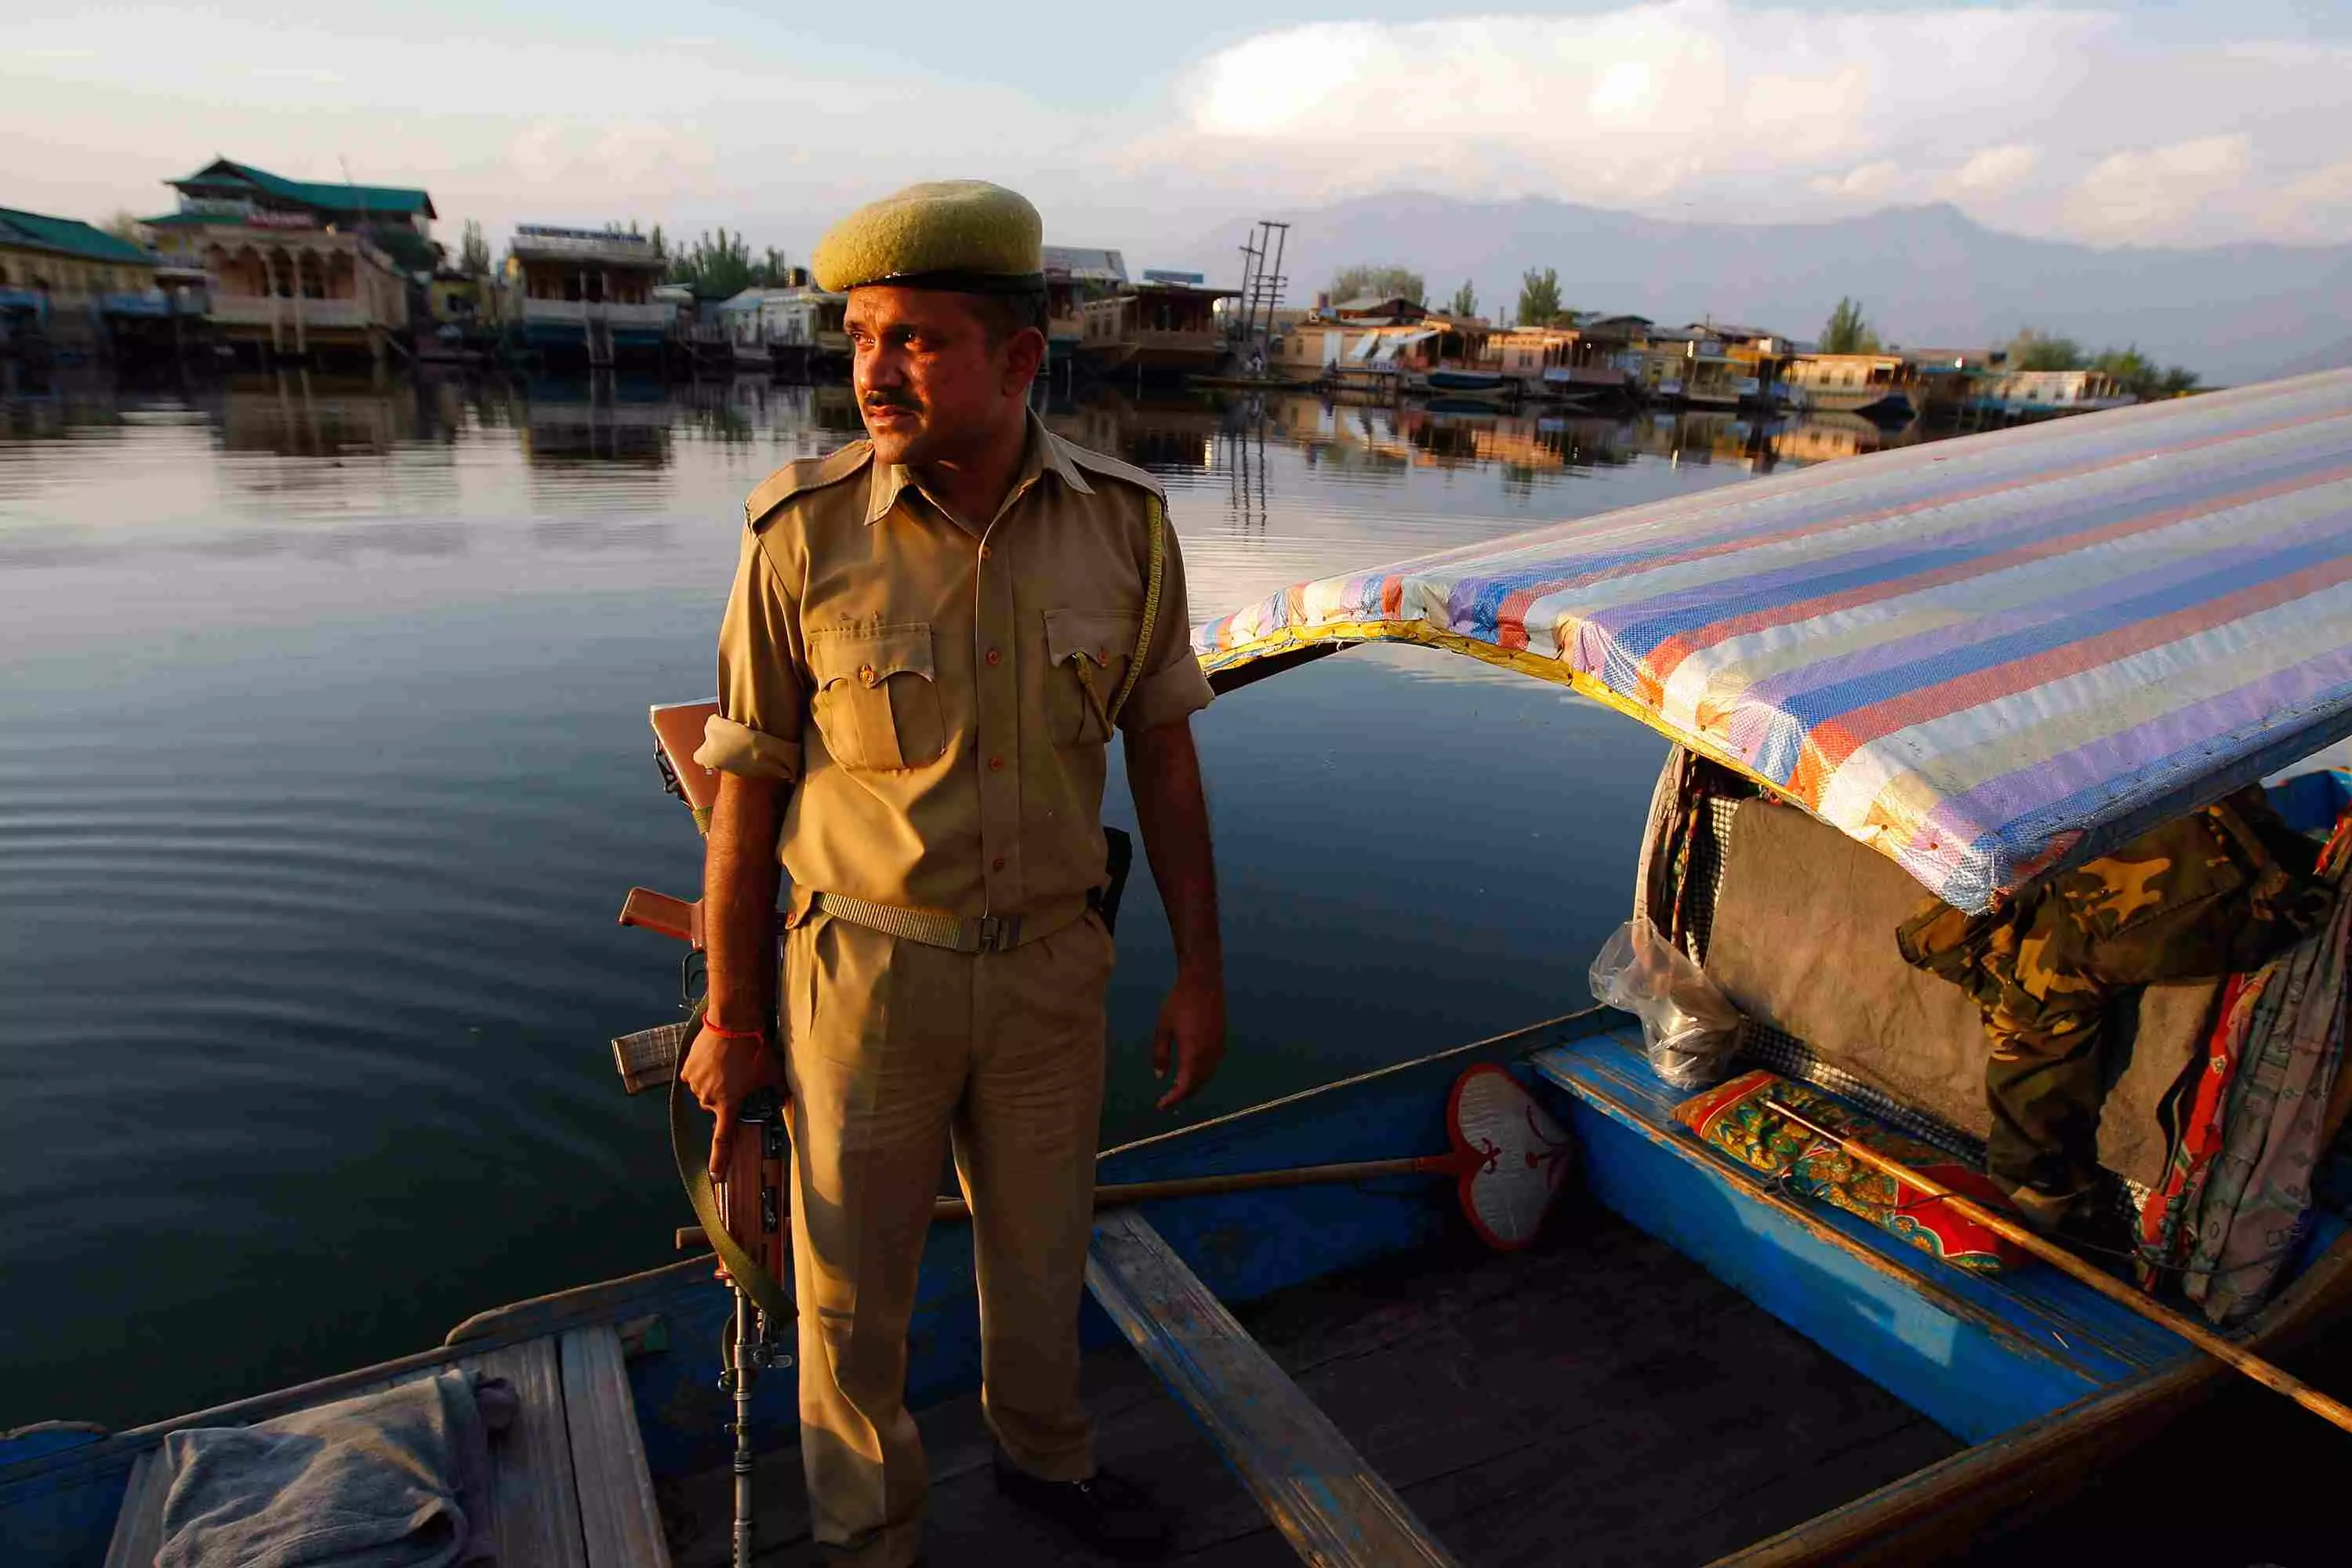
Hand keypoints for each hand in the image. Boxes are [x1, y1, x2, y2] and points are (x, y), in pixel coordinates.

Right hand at [681, 1019, 783, 1176]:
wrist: (733, 1022)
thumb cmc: (755, 1048)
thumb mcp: (773, 1073)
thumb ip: (779, 1090)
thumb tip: (788, 1098)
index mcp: (729, 1104)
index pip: (723, 1139)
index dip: (720, 1159)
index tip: (716, 1176)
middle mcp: (708, 1098)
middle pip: (714, 1107)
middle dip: (724, 1097)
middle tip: (737, 1079)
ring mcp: (695, 1083)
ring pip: (703, 1091)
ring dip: (713, 1083)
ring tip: (727, 1064)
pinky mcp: (686, 1069)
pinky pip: (693, 1077)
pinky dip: (702, 1071)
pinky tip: (714, 1059)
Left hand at [1152, 965, 1226, 1110]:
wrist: (1203, 982)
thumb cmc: (1178, 1003)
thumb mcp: (1163, 1028)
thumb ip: (1160, 1054)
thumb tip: (1159, 1076)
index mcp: (1192, 1054)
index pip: (1184, 1086)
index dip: (1173, 1099)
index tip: (1161, 1106)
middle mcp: (1208, 1055)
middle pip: (1197, 1084)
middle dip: (1183, 1095)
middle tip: (1168, 1101)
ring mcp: (1218, 1049)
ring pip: (1207, 1076)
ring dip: (1193, 1086)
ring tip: (1178, 1090)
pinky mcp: (1222, 1041)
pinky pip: (1212, 1066)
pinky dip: (1202, 1075)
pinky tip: (1192, 1072)